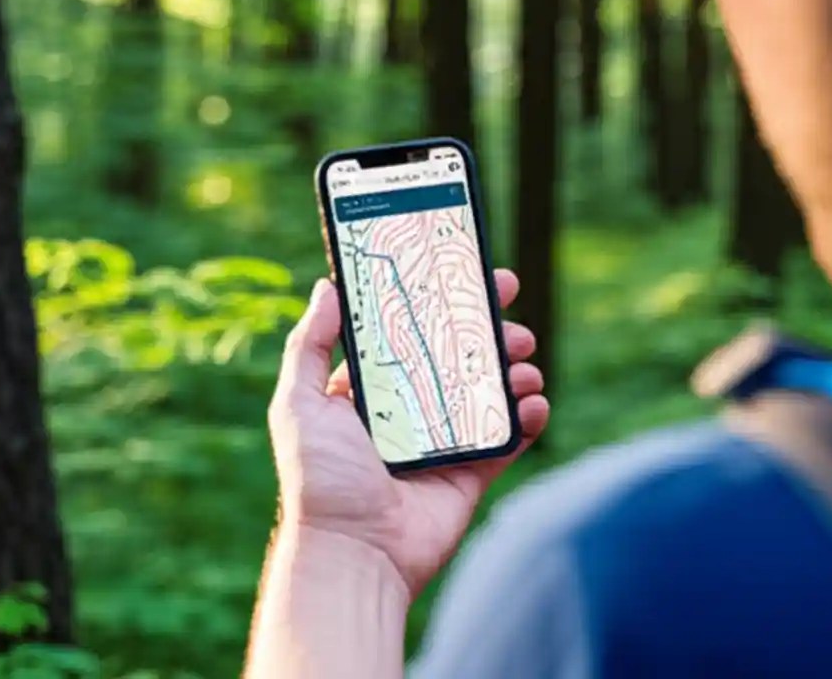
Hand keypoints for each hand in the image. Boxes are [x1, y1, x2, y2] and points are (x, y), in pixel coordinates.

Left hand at [267, 270, 549, 597]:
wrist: (353, 555)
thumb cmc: (319, 481)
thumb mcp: (298, 404)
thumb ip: (308, 344)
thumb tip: (327, 285)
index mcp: (369, 391)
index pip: (410, 335)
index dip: (439, 305)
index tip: (469, 277)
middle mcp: (409, 412)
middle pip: (459, 359)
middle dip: (489, 334)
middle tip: (510, 320)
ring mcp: (443, 444)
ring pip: (490, 393)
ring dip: (513, 371)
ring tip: (523, 363)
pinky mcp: (471, 475)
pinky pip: (509, 439)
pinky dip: (529, 418)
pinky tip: (533, 403)